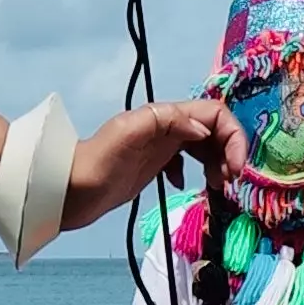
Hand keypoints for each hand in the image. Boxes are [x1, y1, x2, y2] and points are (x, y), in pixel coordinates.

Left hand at [65, 95, 233, 237]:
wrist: (68, 190)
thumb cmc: (95, 163)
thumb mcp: (127, 134)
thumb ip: (165, 121)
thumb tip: (200, 129)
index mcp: (164, 115)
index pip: (214, 114)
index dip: (232, 137)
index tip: (235, 168)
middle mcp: (166, 126)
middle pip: (213, 129)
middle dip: (229, 151)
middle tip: (228, 180)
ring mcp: (160, 146)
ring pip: (204, 145)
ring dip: (217, 162)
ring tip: (216, 185)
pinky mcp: (153, 164)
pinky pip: (186, 161)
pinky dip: (195, 171)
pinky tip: (180, 184)